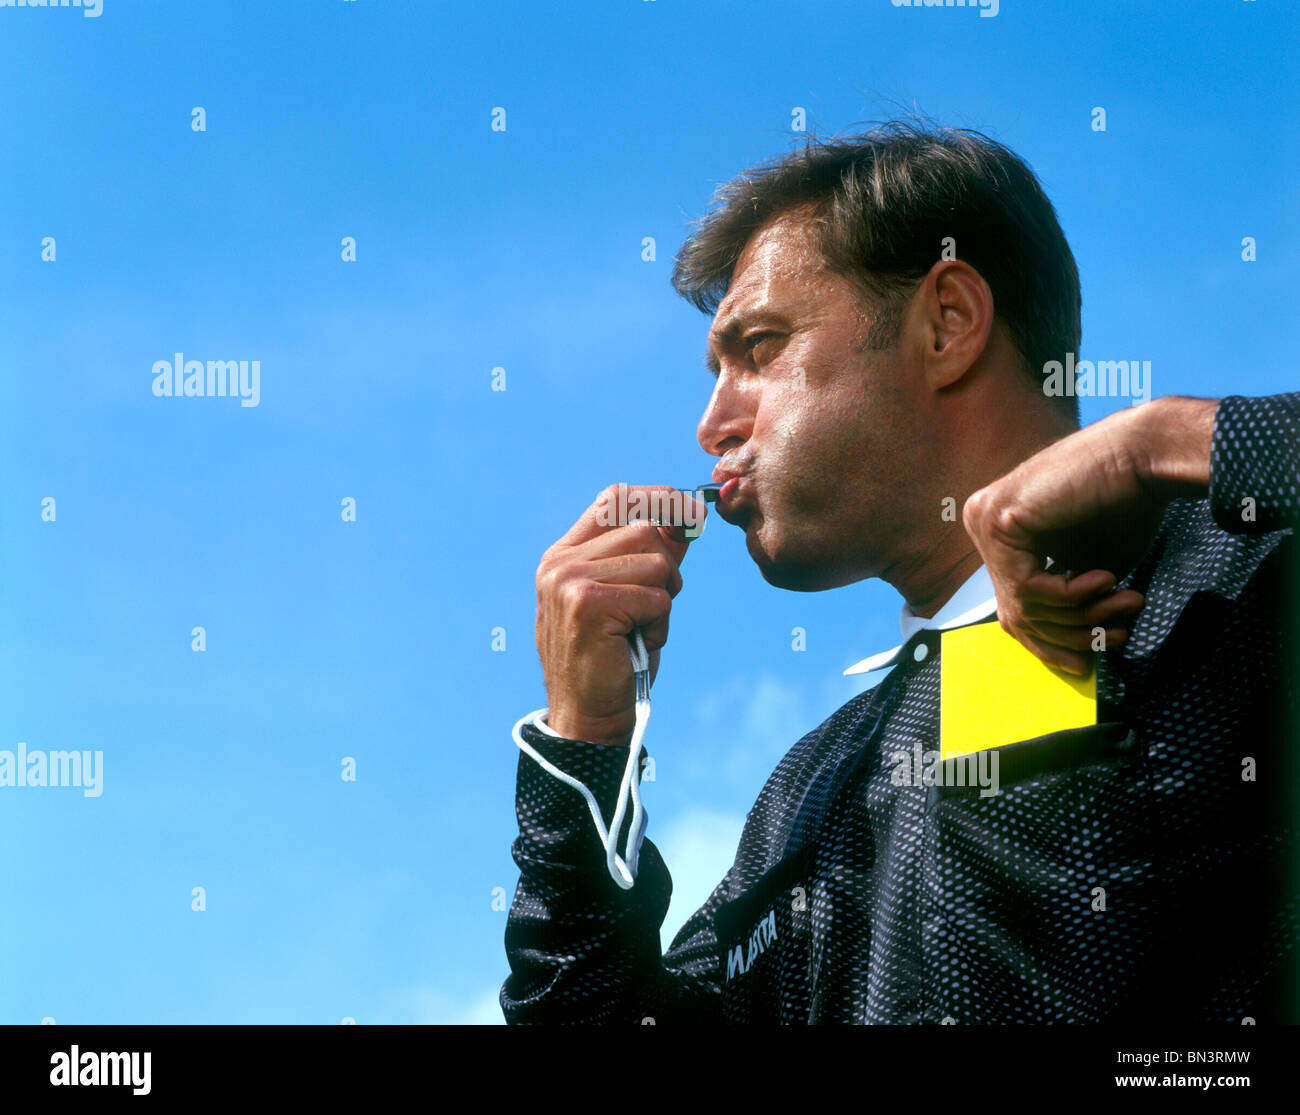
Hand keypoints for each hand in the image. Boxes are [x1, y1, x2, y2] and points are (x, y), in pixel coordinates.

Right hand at [535, 484, 703, 745]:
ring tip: (639, 631)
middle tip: (653, 610)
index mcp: (564, 556)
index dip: (657, 497)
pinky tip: (636, 645)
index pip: (614, 500)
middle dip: (668, 570)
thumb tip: (690, 515)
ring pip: (656, 563)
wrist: (588, 719)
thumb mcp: (631, 599)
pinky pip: (656, 597)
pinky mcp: (588, 604)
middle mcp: (561, 563)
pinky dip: (659, 625)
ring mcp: (570, 581)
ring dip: (663, 602)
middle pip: (645, 530)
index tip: (691, 512)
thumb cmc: (614, 661)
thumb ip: (651, 557)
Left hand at [961, 406, 1185, 674]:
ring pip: (1023, 605)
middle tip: (1118, 635)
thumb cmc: (1126, 506)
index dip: (1049, 643)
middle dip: (1072, 634)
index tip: (1086, 663)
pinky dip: (1070, 595)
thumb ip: (1064, 597)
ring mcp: (983, 519)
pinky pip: (1028, 587)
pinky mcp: (997, 518)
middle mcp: (982, 524)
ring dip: (1083, 616)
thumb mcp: (1087, 568)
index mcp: (1000, 535)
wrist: (1145, 456)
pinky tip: (1105, 579)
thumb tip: (1057, 645)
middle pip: (1016, 611)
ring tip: (1126, 603)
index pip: (1013, 605)